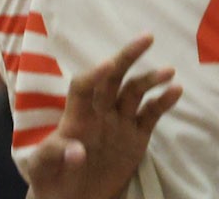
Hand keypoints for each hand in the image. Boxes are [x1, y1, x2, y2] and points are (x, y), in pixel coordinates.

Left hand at [23, 36, 180, 198]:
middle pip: (114, 77)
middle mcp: (100, 112)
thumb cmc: (51, 179)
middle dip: (128, 56)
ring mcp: (120, 122)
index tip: (108, 64)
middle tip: (147, 37)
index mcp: (76, 116)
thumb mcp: (42, 169)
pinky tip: (176, 90)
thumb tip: (76, 150)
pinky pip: (151, 115)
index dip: (95, 74)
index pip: (84, 86)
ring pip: (135, 92)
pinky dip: (163, 101)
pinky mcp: (136, 137)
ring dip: (151, 79)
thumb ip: (54, 156)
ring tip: (169, 71)